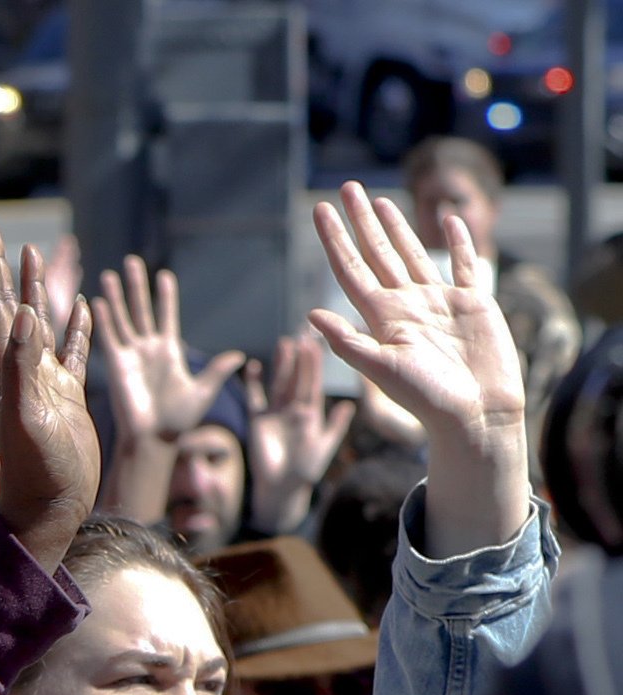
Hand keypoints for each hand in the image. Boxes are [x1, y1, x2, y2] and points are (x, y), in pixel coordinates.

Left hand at [0, 221, 97, 573]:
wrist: (48, 507)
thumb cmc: (34, 469)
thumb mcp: (25, 415)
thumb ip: (22, 367)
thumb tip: (20, 315)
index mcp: (4, 368)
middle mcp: (19, 368)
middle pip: (9, 304)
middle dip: (2, 266)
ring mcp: (43, 381)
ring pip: (39, 322)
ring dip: (35, 289)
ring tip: (33, 253)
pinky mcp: (66, 396)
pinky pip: (71, 352)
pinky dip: (74, 327)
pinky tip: (80, 307)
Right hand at [96, 254, 242, 443]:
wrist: (153, 440)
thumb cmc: (178, 421)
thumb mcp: (203, 391)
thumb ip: (217, 370)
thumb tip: (239, 355)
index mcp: (170, 352)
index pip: (166, 316)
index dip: (165, 296)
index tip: (164, 276)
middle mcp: (148, 350)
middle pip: (141, 310)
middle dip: (137, 286)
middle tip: (131, 262)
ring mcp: (131, 356)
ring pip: (123, 318)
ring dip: (117, 296)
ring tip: (111, 273)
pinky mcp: (117, 365)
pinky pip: (109, 337)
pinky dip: (105, 319)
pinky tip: (100, 301)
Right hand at [242, 331, 353, 531]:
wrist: (282, 488)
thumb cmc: (305, 470)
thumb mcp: (325, 446)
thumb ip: (335, 426)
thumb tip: (348, 407)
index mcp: (311, 413)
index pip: (314, 383)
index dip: (315, 365)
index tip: (317, 345)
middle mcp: (293, 409)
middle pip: (296, 379)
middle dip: (299, 359)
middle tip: (302, 335)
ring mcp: (275, 413)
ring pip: (279, 384)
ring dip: (281, 365)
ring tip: (284, 344)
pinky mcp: (258, 421)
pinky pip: (255, 398)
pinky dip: (253, 384)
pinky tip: (254, 366)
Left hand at [310, 180, 527, 552]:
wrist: (476, 413)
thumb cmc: (428, 399)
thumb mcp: (382, 370)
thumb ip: (348, 343)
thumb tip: (311, 315)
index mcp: (381, 317)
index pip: (351, 268)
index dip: (334, 238)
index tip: (318, 210)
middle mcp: (406, 305)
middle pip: (377, 252)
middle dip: (361, 220)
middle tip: (346, 188)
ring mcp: (438, 302)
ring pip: (411, 254)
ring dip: (396, 227)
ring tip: (380, 201)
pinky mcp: (472, 303)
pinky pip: (462, 264)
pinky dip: (457, 242)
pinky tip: (448, 221)